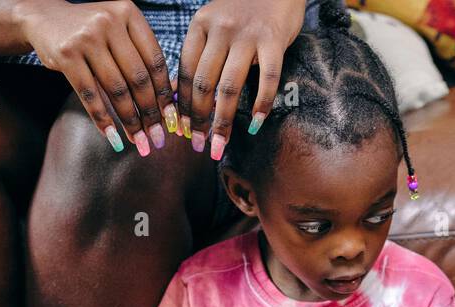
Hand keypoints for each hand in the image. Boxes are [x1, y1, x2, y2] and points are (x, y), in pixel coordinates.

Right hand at [16, 0, 177, 152]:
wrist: (46, 18)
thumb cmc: (94, 34)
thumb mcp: (120, 34)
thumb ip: (142, 58)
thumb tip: (171, 105)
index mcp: (129, 14)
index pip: (155, 61)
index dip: (165, 94)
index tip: (172, 120)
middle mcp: (109, 21)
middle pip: (138, 78)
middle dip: (151, 114)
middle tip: (157, 139)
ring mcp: (86, 36)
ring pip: (116, 90)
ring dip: (130, 122)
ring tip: (138, 142)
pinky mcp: (66, 53)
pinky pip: (90, 94)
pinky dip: (103, 120)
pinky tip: (113, 137)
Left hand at [177, 0, 306, 157]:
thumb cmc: (245, 9)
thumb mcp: (215, 24)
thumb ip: (201, 53)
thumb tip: (180, 92)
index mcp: (201, 25)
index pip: (186, 70)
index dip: (183, 103)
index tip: (182, 129)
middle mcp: (221, 29)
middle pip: (204, 82)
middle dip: (199, 119)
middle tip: (197, 144)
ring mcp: (248, 35)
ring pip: (229, 86)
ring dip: (223, 121)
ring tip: (220, 144)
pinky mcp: (274, 41)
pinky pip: (267, 80)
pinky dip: (261, 105)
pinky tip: (256, 124)